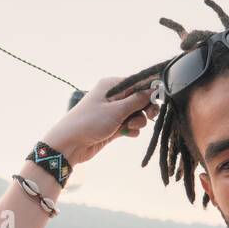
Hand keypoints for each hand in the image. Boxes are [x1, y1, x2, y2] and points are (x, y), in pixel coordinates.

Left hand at [40, 75, 160, 167]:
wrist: (70, 144)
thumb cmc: (90, 122)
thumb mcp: (116, 110)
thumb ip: (137, 100)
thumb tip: (154, 89)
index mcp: (112, 86)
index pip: (137, 83)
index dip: (149, 91)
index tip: (159, 100)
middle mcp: (113, 96)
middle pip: (139, 99)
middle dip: (145, 109)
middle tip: (149, 116)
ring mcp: (113, 112)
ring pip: (136, 114)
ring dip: (138, 121)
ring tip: (129, 128)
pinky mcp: (113, 127)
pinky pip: (129, 126)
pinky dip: (131, 130)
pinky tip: (128, 134)